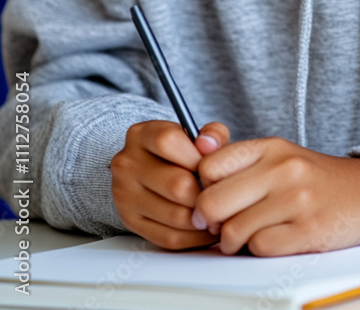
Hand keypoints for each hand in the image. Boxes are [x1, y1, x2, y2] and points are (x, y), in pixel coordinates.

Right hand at [110, 119, 228, 249]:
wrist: (150, 171)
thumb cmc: (180, 151)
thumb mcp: (195, 135)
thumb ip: (211, 134)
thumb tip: (209, 145)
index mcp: (141, 135)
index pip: (168, 141)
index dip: (197, 156)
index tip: (211, 167)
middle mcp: (126, 164)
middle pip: (176, 185)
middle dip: (205, 193)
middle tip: (221, 197)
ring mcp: (124, 195)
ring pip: (176, 216)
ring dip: (203, 219)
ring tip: (217, 213)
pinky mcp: (130, 222)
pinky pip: (169, 238)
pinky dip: (194, 237)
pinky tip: (205, 228)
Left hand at [190, 121, 359, 256]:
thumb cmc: (314, 178)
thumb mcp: (278, 155)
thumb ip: (238, 160)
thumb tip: (196, 169)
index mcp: (270, 147)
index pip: (209, 166)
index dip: (202, 188)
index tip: (210, 198)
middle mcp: (283, 169)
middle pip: (213, 202)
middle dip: (208, 221)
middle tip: (217, 225)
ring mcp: (297, 200)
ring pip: (234, 230)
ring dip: (231, 242)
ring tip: (242, 237)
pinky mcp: (308, 230)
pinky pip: (260, 247)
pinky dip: (257, 250)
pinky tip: (267, 241)